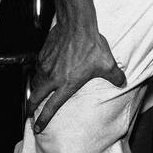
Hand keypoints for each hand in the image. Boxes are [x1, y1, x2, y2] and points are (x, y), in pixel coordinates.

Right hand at [27, 19, 125, 133]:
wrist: (77, 25)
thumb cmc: (91, 44)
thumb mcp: (107, 63)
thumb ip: (115, 76)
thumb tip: (122, 82)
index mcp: (67, 84)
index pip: (51, 107)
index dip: (43, 119)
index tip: (38, 127)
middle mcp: (53, 77)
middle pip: (35, 96)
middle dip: (30, 106)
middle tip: (29, 111)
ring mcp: (46, 66)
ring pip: (35, 81)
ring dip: (35, 88)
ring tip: (36, 91)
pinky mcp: (42, 55)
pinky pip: (37, 67)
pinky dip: (39, 71)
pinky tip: (44, 69)